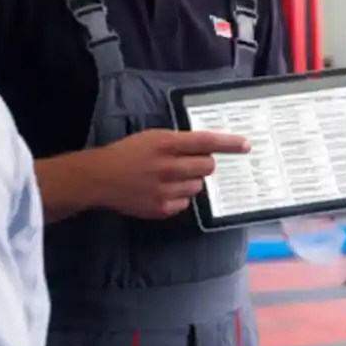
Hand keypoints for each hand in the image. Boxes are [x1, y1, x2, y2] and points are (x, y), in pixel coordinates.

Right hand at [91, 129, 249, 219]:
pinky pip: (184, 203)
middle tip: (193, 163)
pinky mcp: (161, 208)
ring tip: (170, 177)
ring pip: (197, 186)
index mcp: (166, 144)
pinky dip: (179, 197)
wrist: (100, 178)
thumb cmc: (127, 153)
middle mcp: (168, 166)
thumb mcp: (152, 137)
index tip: (245, 145)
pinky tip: (162, 190)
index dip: (229, 144)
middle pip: (207, 166)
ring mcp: (165, 190)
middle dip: (205, 164)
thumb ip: (178, 142)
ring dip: (190, 181)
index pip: (206, 142)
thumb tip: (206, 148)